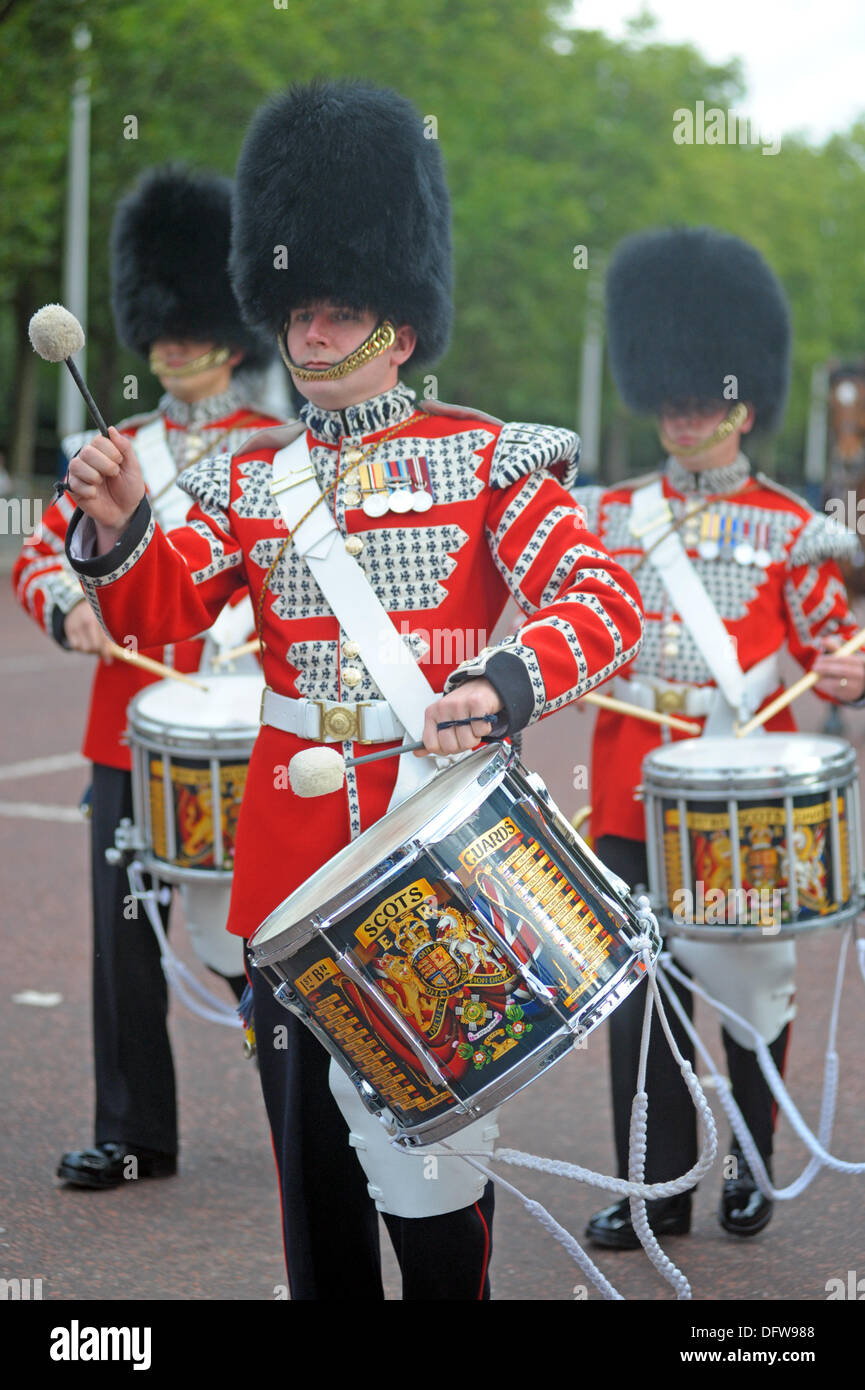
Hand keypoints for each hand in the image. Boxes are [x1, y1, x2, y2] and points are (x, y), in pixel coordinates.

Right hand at [63, 599, 111, 657]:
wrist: (76, 603)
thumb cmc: (95, 615)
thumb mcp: (102, 620)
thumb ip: (107, 636)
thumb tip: (111, 655)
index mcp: (99, 619)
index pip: (103, 640)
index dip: (106, 652)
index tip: (109, 660)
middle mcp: (87, 622)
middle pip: (93, 647)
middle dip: (98, 652)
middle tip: (101, 652)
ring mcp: (77, 626)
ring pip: (83, 649)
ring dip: (89, 650)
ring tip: (92, 643)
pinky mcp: (69, 630)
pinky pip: (75, 647)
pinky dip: (80, 647)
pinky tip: (83, 641)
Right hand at [66, 427, 144, 542]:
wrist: (125, 512)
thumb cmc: (129, 488)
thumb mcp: (133, 468)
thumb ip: (125, 448)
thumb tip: (111, 429)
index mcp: (102, 450)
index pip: (98, 440)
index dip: (111, 451)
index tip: (120, 462)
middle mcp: (87, 458)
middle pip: (86, 451)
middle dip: (105, 465)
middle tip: (113, 474)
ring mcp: (78, 472)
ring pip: (77, 465)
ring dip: (95, 477)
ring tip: (102, 484)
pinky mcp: (73, 487)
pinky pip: (75, 484)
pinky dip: (90, 491)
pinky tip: (95, 494)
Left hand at [415, 677, 503, 756]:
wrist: (481, 686)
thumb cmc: (462, 705)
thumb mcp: (442, 719)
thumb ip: (432, 737)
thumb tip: (418, 752)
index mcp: (431, 713)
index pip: (431, 745)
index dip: (443, 750)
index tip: (450, 743)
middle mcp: (443, 708)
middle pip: (450, 746)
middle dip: (461, 745)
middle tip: (465, 734)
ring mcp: (459, 705)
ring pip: (467, 742)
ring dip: (474, 738)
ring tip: (473, 726)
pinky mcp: (476, 703)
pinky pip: (481, 731)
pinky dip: (484, 730)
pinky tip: (481, 720)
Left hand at [813, 635, 864, 701]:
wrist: (856, 686)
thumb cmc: (847, 667)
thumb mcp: (843, 657)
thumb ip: (833, 648)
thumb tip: (823, 640)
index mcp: (858, 662)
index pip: (843, 659)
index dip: (829, 659)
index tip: (818, 659)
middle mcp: (859, 673)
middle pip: (842, 670)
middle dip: (826, 668)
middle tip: (814, 667)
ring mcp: (855, 685)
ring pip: (837, 682)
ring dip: (823, 678)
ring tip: (815, 675)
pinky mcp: (848, 694)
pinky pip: (834, 690)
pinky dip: (824, 686)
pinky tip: (817, 682)